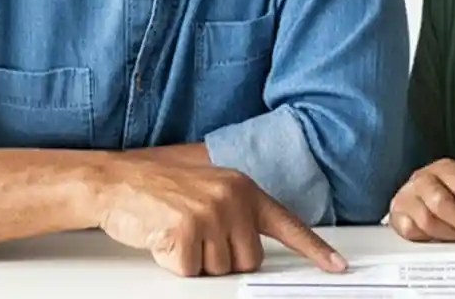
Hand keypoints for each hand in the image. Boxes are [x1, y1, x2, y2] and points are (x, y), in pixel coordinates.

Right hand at [86, 156, 347, 277]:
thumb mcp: (209, 191)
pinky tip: (162, 238)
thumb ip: (236, 214)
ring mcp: (210, 213)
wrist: (116, 182)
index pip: (287, 224)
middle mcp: (232, 198)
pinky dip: (173, 264)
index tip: (337, 266)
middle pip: (248, 261)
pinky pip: (189, 271)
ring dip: (195, 262)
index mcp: (243, 188)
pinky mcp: (185, 230)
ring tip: (175, 233)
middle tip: (194, 236)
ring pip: (219, 270)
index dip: (315, 249)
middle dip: (221, 260)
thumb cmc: (159, 191)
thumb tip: (252, 252)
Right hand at [387, 158, 454, 242]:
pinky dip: (430, 240)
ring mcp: (406, 197)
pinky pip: (412, 232)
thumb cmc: (452, 199)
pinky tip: (441, 241)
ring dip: (451, 235)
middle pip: (442, 203)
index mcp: (445, 169)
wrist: (420, 202)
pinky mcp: (396, 216)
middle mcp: (422, 178)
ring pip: (427, 220)